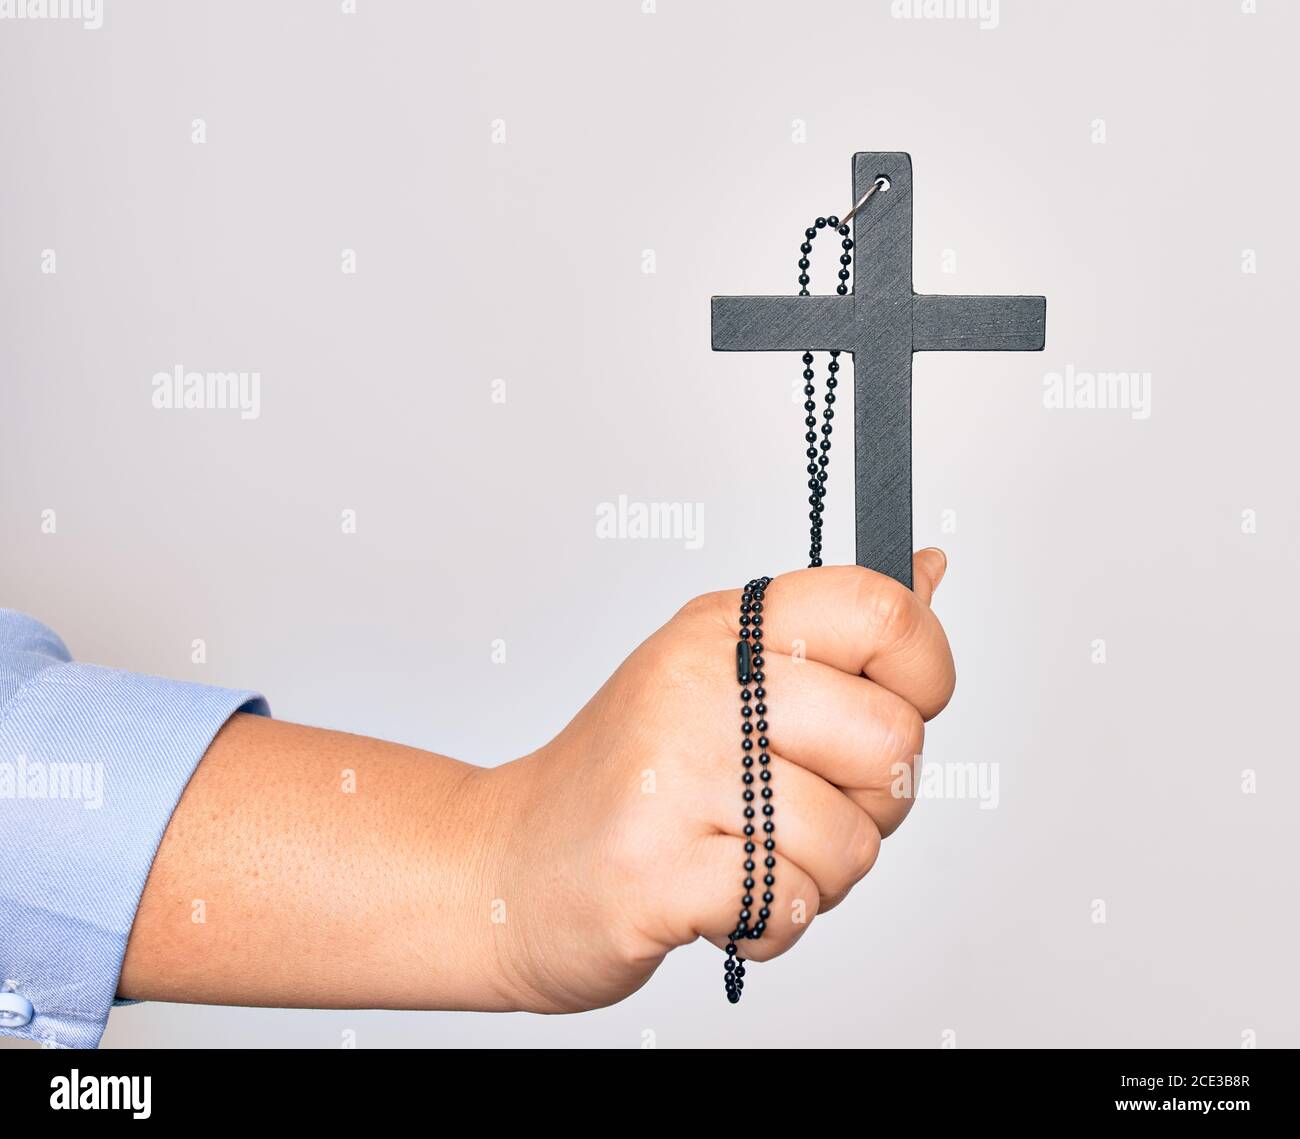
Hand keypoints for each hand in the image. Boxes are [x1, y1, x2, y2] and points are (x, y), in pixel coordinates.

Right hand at [487, 550, 953, 1011]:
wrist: (509, 862)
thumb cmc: (631, 776)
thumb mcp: (721, 679)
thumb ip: (830, 640)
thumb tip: (927, 571)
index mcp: (723, 631)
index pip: (880, 609)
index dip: (925, 670)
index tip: (897, 708)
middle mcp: (699, 685)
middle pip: (889, 739)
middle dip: (876, 801)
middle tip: (808, 808)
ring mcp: (672, 775)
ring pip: (850, 840)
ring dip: (818, 874)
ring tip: (751, 855)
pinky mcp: (656, 869)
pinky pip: (790, 903)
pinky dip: (771, 922)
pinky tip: (721, 898)